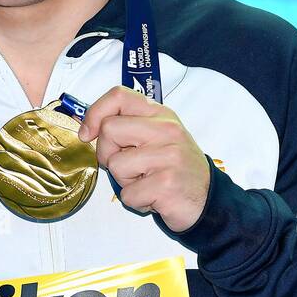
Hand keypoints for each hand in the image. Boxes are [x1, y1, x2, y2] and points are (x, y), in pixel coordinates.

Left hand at [78, 85, 210, 233]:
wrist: (209, 200)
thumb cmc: (174, 168)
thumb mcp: (157, 137)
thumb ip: (128, 126)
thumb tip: (88, 129)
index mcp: (160, 114)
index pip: (119, 96)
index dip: (94, 113)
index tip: (88, 134)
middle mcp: (166, 129)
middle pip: (109, 130)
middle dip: (107, 153)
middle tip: (127, 166)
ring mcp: (169, 156)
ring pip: (116, 165)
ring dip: (124, 181)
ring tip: (146, 182)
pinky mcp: (167, 184)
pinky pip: (127, 194)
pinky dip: (135, 201)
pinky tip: (154, 197)